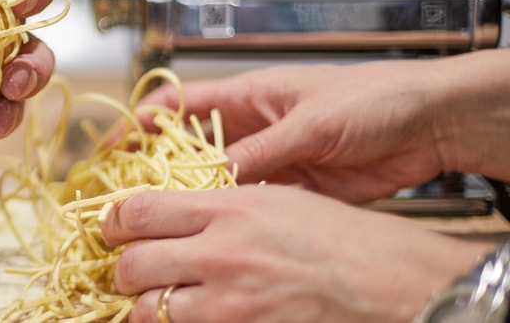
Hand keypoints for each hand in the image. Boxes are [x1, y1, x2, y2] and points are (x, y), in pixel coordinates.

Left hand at [101, 185, 488, 322]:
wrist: (399, 286)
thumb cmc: (349, 241)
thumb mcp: (278, 201)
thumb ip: (220, 209)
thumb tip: (173, 217)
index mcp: (228, 208)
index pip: (137, 212)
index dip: (113, 223)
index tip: (113, 229)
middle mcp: (221, 254)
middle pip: (132, 265)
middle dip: (124, 271)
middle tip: (132, 271)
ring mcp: (230, 303)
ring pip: (149, 311)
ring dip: (146, 308)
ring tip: (158, 302)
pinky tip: (190, 319)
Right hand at [137, 61, 445, 202]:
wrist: (427, 125)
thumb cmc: (373, 98)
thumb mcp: (309, 123)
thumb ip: (261, 152)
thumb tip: (216, 178)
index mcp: (246, 95)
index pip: (176, 106)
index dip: (138, 124)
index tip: (110, 149)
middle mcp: (250, 128)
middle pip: (186, 149)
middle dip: (153, 169)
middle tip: (125, 196)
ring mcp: (269, 160)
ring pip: (214, 182)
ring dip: (190, 199)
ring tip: (160, 221)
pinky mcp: (292, 189)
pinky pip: (248, 205)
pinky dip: (229, 218)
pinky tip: (211, 232)